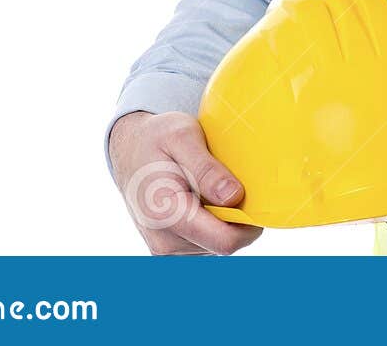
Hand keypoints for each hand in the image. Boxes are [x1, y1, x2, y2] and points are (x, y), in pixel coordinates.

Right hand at [108, 110, 262, 254]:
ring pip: (218, 244)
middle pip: (225, 243)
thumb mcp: (182, 137)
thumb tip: (234, 197)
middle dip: (239, 217)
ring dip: (226, 219)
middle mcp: (165, 242)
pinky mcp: (172, 249)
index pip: (225, 241)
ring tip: (213, 187)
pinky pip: (207, 242)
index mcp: (167, 215)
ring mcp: (166, 250)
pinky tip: (206, 199)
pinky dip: (215, 222)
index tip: (257, 195)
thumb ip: (206, 169)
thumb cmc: (157, 138)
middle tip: (233, 181)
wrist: (129, 150)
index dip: (249, 222)